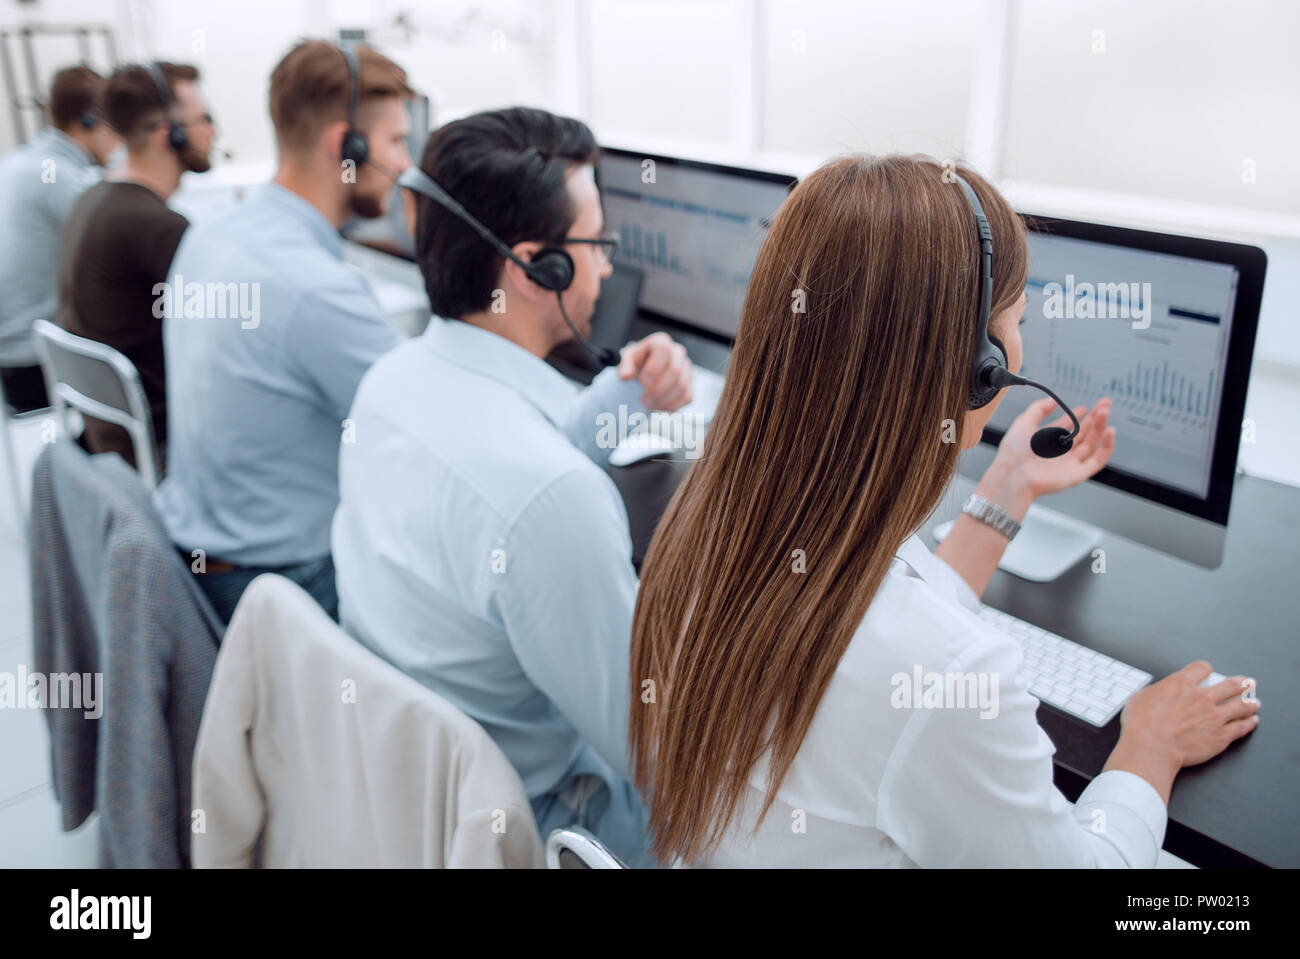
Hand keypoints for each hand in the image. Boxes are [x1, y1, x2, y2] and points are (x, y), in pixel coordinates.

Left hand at [618, 332, 692, 410]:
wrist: (644, 371)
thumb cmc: (636, 363)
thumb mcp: (625, 361)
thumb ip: (624, 366)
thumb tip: (625, 376)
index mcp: (661, 342)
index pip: (663, 350)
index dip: (653, 368)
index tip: (641, 383)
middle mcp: (677, 352)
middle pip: (675, 370)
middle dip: (657, 389)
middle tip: (643, 401)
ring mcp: (686, 368)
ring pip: (681, 386)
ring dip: (664, 400)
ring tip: (649, 406)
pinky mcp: (690, 384)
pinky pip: (686, 397)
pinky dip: (671, 406)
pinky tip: (658, 408)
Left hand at [989, 396, 1116, 499]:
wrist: (1014, 474)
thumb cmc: (1013, 453)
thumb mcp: (1024, 422)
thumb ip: (1039, 408)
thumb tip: (1052, 399)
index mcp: (1047, 441)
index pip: (1067, 427)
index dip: (1077, 416)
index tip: (1086, 406)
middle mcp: (1059, 452)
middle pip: (1083, 433)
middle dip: (1094, 418)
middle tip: (1104, 404)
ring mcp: (1069, 463)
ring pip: (1092, 443)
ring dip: (1100, 427)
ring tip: (1105, 412)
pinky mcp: (1078, 474)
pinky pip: (1098, 460)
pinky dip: (1106, 447)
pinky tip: (1109, 432)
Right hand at [1104, 661, 1258, 802]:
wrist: (1152, 747)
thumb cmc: (1141, 725)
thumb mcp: (1140, 699)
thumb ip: (1156, 694)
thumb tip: (1157, 696)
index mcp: (1181, 684)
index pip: (1201, 668)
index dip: (1205, 668)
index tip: (1208, 671)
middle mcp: (1202, 697)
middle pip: (1230, 685)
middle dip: (1241, 683)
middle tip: (1247, 683)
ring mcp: (1215, 716)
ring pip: (1241, 706)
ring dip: (1250, 703)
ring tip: (1255, 703)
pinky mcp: (1221, 735)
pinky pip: (1241, 727)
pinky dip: (1249, 723)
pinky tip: (1252, 722)